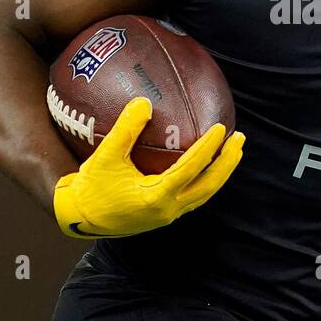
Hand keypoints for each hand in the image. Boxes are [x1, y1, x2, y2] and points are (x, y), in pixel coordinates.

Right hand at [53, 96, 244, 238]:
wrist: (80, 218)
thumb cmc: (90, 187)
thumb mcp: (104, 157)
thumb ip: (124, 130)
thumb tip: (144, 102)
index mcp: (155, 196)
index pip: (190, 169)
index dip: (208, 148)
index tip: (221, 128)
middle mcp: (168, 209)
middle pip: (209, 186)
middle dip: (227, 163)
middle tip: (239, 139)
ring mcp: (169, 215)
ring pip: (205, 193)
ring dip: (221, 172)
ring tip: (233, 151)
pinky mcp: (165, 215)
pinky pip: (194, 196)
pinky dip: (206, 179)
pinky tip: (209, 164)